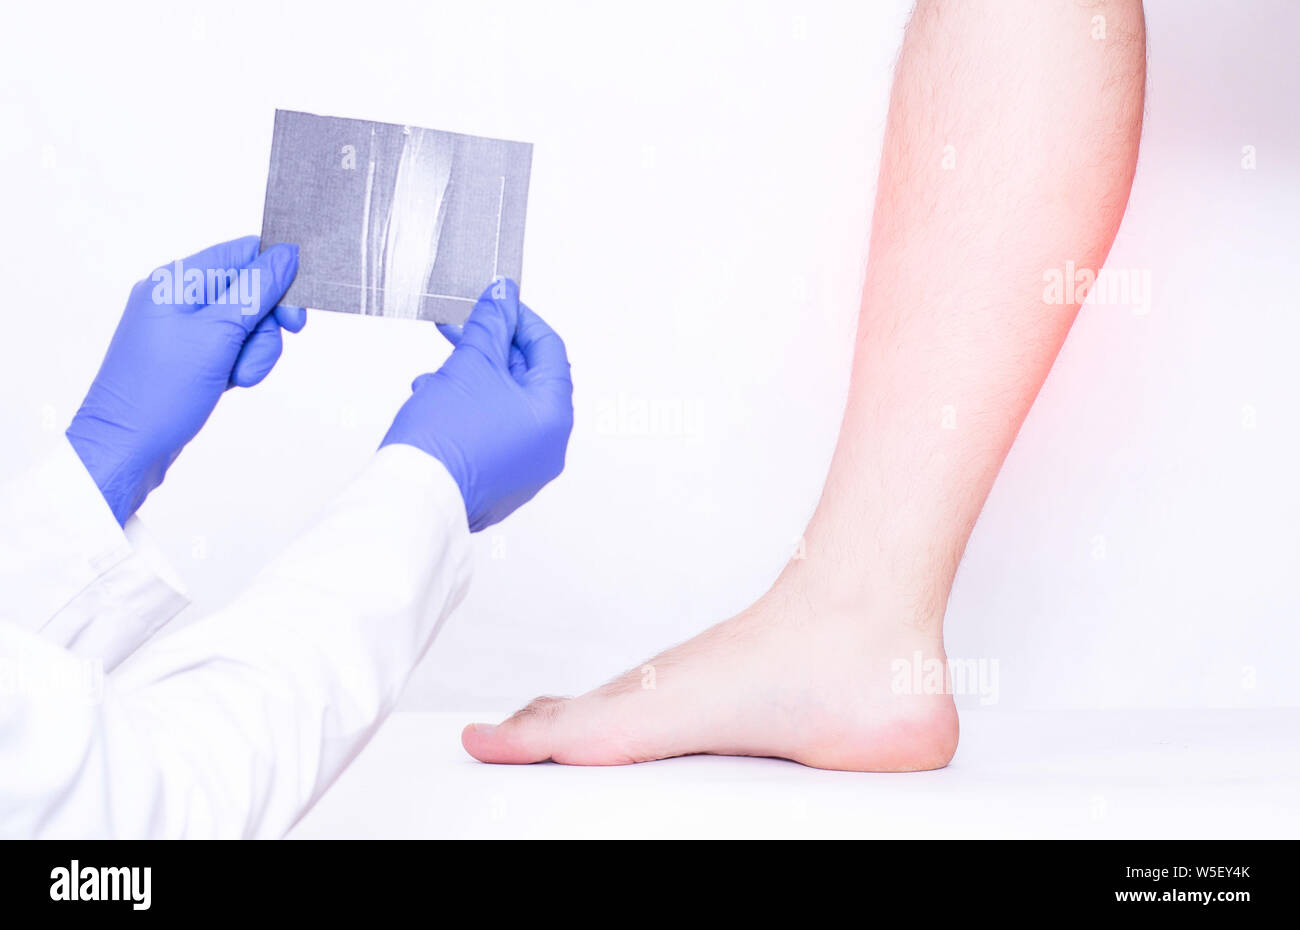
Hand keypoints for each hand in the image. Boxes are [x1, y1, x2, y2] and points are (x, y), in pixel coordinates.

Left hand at [67, 236, 304, 524]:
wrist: (125, 450)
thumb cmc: (160, 394)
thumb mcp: (218, 335)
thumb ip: (256, 290)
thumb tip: (287, 253)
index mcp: (176, 281)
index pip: (244, 253)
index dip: (277, 279)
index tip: (292, 318)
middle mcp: (178, 298)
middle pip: (251, 291)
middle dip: (265, 327)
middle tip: (256, 356)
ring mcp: (184, 328)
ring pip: (246, 324)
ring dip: (255, 352)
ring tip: (236, 378)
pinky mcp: (191, 355)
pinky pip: (232, 347)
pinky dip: (241, 364)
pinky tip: (228, 384)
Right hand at [381, 278, 572, 531]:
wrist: (414, 497)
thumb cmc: (445, 438)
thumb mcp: (471, 363)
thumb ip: (490, 324)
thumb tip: (503, 294)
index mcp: (554, 416)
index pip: (549, 350)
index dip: (520, 319)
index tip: (496, 302)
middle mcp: (548, 447)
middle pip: (526, 378)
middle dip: (488, 350)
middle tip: (459, 328)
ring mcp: (524, 469)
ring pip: (502, 405)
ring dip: (470, 380)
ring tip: (436, 374)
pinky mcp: (498, 480)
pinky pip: (490, 433)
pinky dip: (466, 411)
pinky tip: (434, 400)